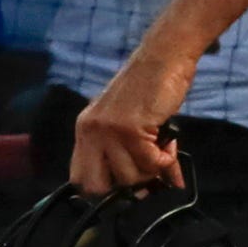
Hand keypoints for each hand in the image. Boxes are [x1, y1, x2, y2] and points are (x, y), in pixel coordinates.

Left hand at [69, 45, 198, 196]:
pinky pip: (149, 163)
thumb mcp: (132, 123)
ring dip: (152, 170)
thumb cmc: (151, 90)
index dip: (103, 189)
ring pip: (129, 177)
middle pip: (97, 187)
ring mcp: (107, 130)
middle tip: (146, 170)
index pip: (79, 178)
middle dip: (126, 187)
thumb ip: (134, 154)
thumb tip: (162, 189)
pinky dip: (165, 160)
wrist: (163, 57)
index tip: (127, 185)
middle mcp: (90, 132)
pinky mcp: (129, 128)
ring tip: (162, 148)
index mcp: (85, 130)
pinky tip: (168, 143)